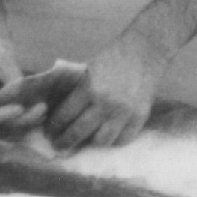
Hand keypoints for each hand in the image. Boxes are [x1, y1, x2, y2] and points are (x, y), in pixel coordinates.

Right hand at [0, 24, 51, 132]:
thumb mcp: (3, 60)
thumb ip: (12, 82)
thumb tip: (22, 99)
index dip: (3, 116)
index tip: (22, 107)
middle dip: (20, 122)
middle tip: (42, 108)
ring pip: (4, 131)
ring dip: (25, 126)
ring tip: (43, 110)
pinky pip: (10, 126)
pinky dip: (25, 124)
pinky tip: (41, 115)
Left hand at [42, 35, 163, 152]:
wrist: (146, 50)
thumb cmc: (114, 57)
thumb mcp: (89, 72)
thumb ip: (78, 93)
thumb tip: (63, 116)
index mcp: (89, 88)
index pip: (64, 116)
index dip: (53, 127)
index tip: (50, 132)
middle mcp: (105, 104)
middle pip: (78, 133)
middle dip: (64, 142)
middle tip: (59, 146)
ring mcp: (124, 113)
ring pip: (101, 141)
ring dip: (90, 143)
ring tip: (84, 141)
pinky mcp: (140, 116)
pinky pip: (123, 139)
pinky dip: (113, 141)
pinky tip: (107, 137)